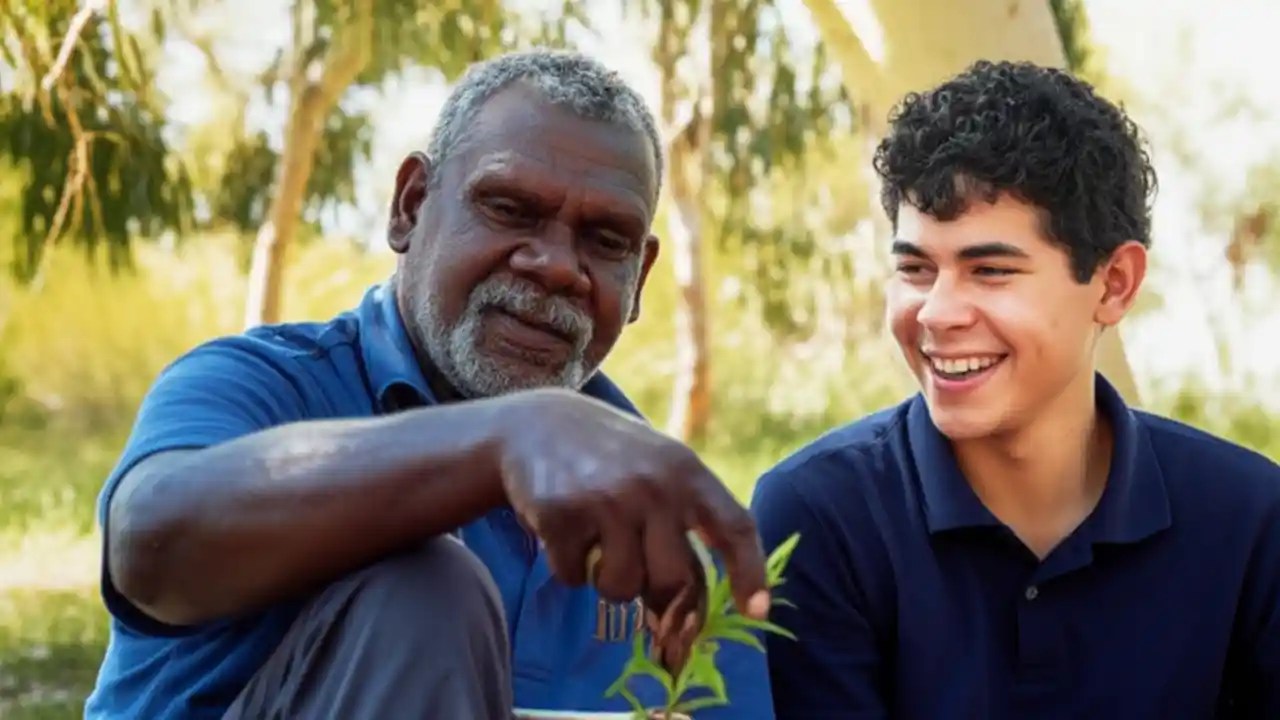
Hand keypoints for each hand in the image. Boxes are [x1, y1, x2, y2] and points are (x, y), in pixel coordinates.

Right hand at [495, 389, 769, 633]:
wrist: (537, 422)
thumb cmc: (611, 458)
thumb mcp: (658, 469)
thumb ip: (681, 523)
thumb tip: (689, 610)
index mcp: (686, 471)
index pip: (734, 527)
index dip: (750, 573)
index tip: (755, 612)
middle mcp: (652, 485)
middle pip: (673, 580)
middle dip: (658, 597)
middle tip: (641, 586)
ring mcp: (606, 499)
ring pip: (622, 588)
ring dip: (608, 581)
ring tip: (598, 546)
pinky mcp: (560, 514)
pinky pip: (574, 578)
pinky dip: (568, 568)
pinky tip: (564, 532)